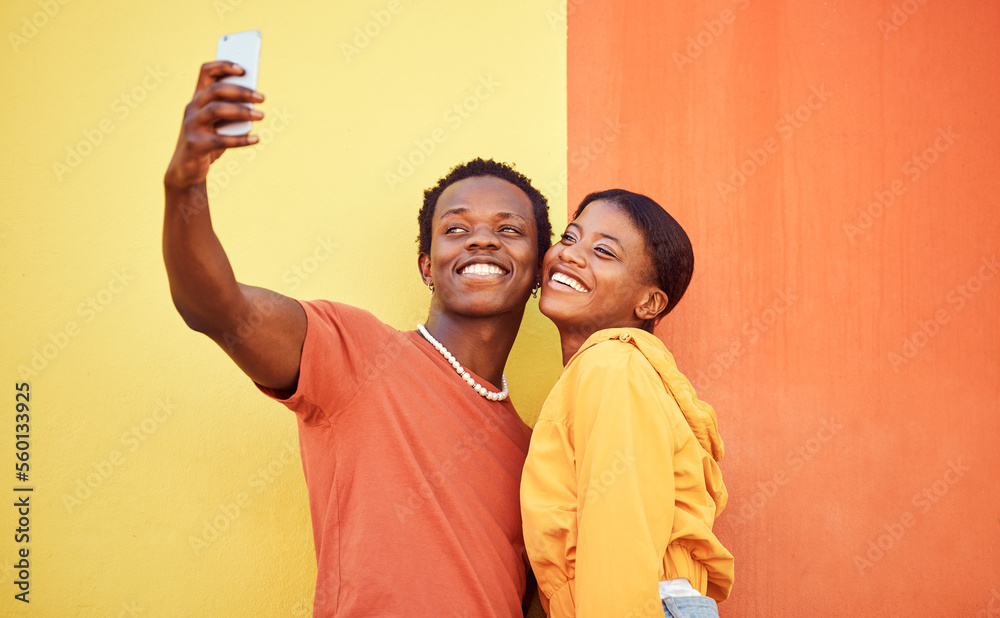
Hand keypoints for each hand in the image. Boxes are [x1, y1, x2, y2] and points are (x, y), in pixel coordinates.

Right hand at [164, 61, 264, 189]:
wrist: (186, 170)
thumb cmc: (208, 141)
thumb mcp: (219, 123)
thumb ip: (232, 110)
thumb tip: (254, 101)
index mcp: (198, 98)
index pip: (206, 71)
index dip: (223, 66)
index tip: (244, 69)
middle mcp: (192, 108)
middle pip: (216, 89)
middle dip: (241, 91)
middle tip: (262, 97)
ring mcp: (192, 125)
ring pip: (216, 109)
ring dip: (242, 111)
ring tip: (262, 115)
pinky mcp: (195, 144)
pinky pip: (221, 140)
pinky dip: (241, 139)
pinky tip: (256, 139)